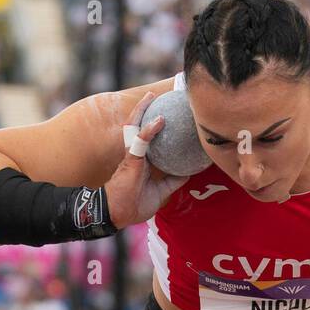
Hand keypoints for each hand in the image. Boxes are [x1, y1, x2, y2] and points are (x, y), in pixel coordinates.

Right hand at [105, 90, 186, 228]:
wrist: (119, 213)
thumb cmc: (135, 205)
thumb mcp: (161, 192)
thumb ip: (173, 181)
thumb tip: (189, 173)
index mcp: (140, 161)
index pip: (147, 138)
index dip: (154, 126)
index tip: (166, 115)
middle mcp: (135, 154)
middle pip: (139, 127)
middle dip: (145, 110)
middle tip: (156, 96)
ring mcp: (132, 155)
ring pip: (135, 126)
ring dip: (142, 110)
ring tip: (151, 95)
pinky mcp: (131, 159)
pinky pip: (140, 140)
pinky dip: (149, 129)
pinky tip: (160, 119)